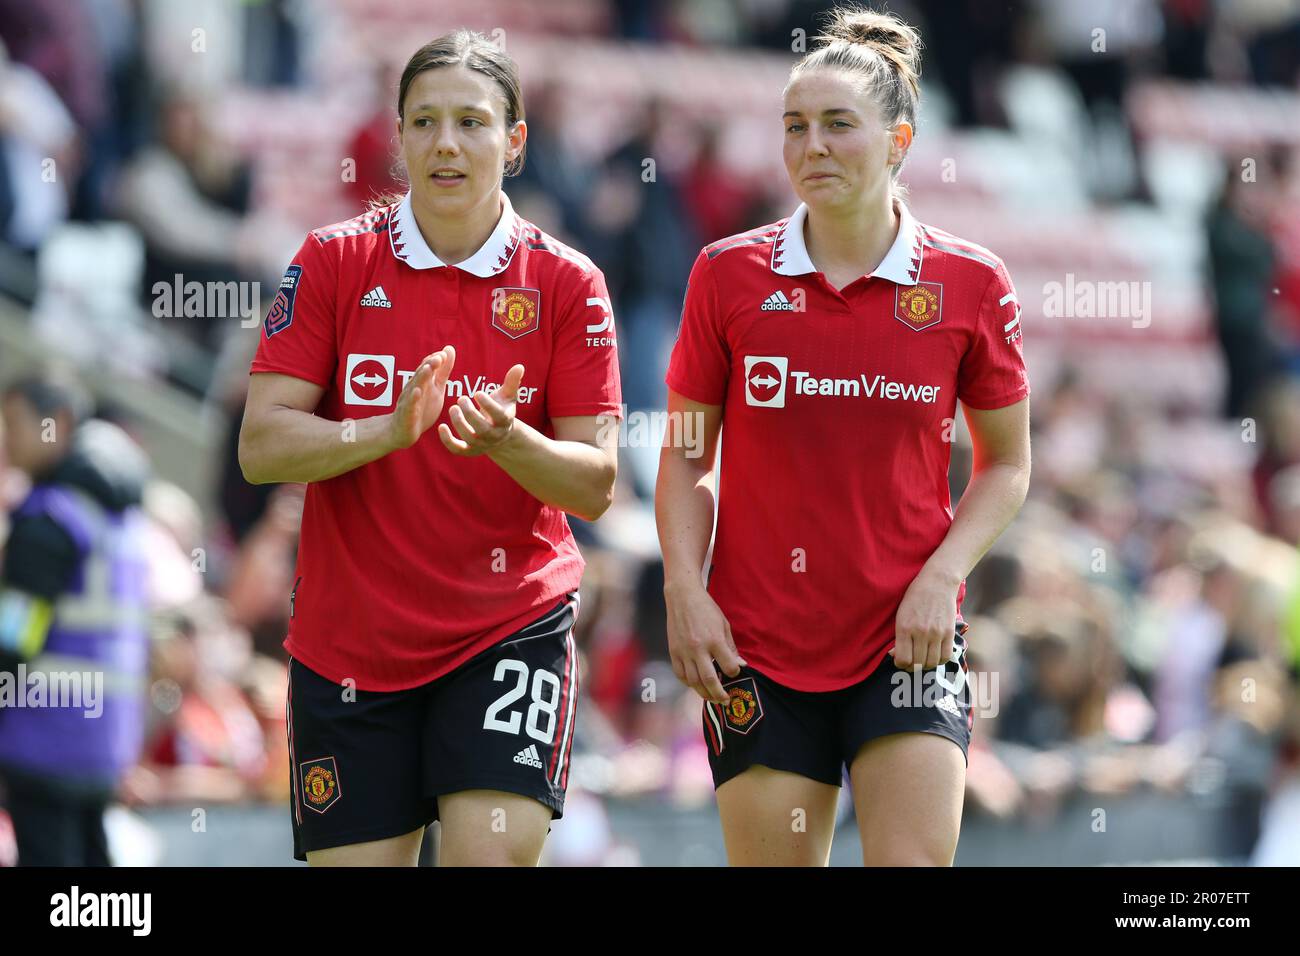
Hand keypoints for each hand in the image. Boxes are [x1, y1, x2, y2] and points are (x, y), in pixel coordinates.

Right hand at [388, 346, 454, 448]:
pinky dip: (413, 399)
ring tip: (429, 369)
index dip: (435, 360)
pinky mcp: (407, 414)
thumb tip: (449, 349)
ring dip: (421, 377)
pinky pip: (409, 406)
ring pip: (414, 387)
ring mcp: (409, 401)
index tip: (444, 354)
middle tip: (439, 358)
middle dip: (429, 365)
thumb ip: (443, 370)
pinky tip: (417, 392)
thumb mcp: (436, 388)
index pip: (427, 367)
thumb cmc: (422, 407)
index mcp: (423, 382)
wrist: (403, 431)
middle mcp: (414, 388)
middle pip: (421, 374)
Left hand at [439, 363, 523, 456]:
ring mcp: (482, 445)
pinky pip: (457, 450)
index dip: (487, 405)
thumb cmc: (501, 408)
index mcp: (505, 421)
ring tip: (453, 408)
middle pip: (482, 429)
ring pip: (469, 438)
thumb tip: (519, 366)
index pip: (498, 415)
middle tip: (461, 399)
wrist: (499, 432)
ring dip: (459, 423)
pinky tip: (441, 426)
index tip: (477, 392)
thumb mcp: (507, 395)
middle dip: (470, 413)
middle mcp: (494, 436)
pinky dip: (448, 441)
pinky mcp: (470, 451)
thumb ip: (512, 382)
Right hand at [664, 580, 745, 703]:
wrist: (682, 597)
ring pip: (693, 681)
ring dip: (703, 693)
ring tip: (711, 697)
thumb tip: (740, 665)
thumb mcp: (724, 625)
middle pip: (709, 680)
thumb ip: (731, 647)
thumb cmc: (706, 609)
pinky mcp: (673, 652)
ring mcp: (684, 651)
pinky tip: (695, 684)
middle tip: (725, 701)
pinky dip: (688, 683)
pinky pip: (680, 674)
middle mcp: (698, 648)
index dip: (734, 672)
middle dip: (719, 694)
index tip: (735, 671)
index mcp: (714, 640)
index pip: (728, 666)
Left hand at [890, 568, 957, 669]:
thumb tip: (895, 655)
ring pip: (931, 663)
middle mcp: (920, 632)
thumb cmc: (915, 597)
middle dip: (912, 667)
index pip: (902, 659)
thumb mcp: (901, 614)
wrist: (937, 582)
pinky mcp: (949, 632)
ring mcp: (936, 633)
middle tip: (911, 663)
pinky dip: (940, 660)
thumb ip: (898, 636)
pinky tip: (935, 655)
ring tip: (922, 659)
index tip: (900, 660)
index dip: (900, 665)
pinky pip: (945, 656)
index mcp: (904, 627)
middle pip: (917, 664)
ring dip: (926, 665)